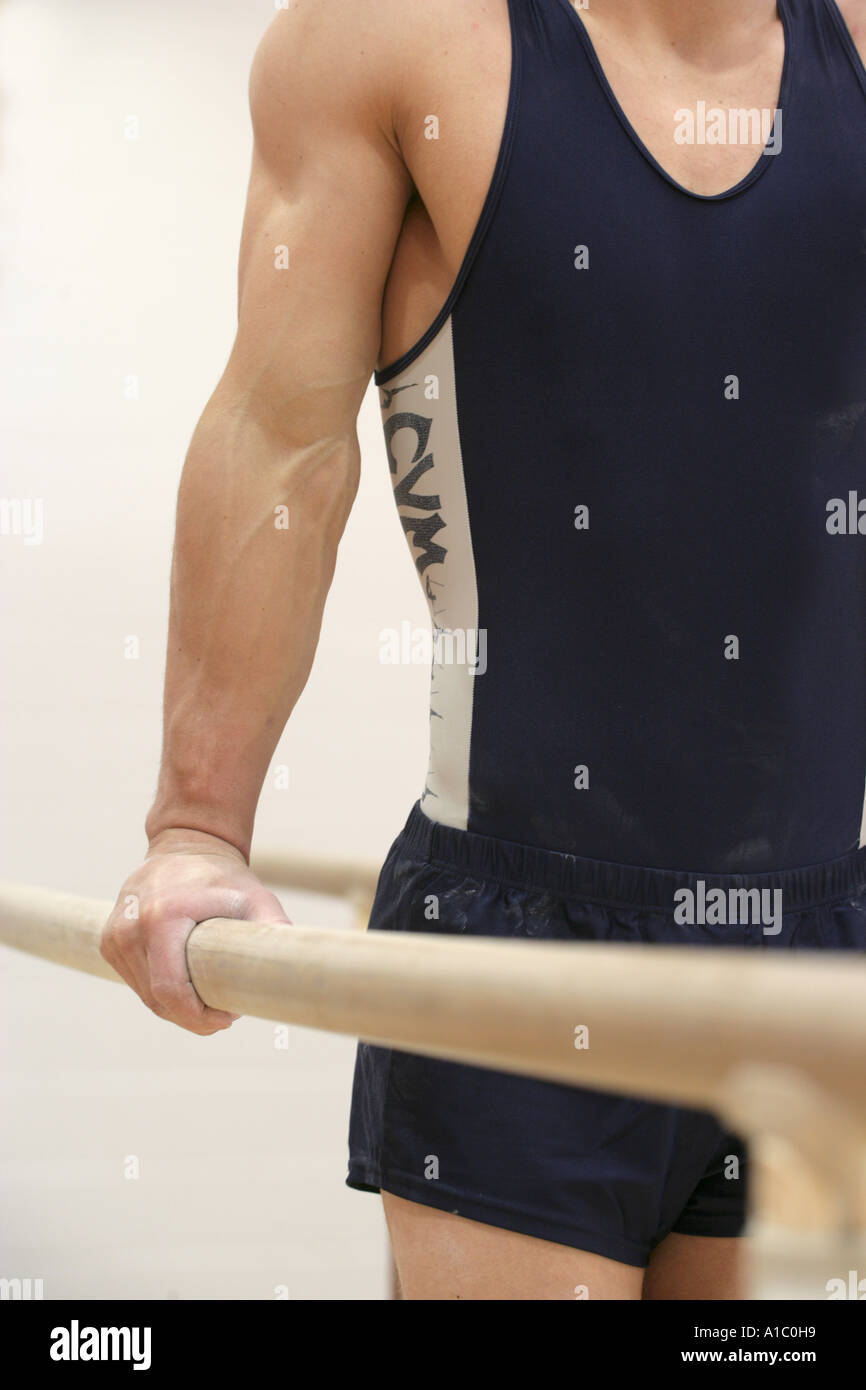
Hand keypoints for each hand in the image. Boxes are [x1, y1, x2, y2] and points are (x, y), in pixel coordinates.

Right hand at [101, 829, 290, 1034]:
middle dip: (192, 1017)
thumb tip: (299, 969)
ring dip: (177, 1007)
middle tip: (225, 1013)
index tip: (228, 1016)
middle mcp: (130, 928)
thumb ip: (274, 931)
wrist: (186, 845)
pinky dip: (161, 992)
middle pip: (158, 1000)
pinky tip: (187, 983)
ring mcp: (115, 935)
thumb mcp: (256, 899)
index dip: (199, 1017)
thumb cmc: (226, 877)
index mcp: (163, 918)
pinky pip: (137, 982)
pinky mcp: (110, 941)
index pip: (171, 992)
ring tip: (209, 996)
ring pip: (146, 996)